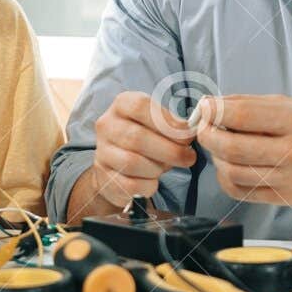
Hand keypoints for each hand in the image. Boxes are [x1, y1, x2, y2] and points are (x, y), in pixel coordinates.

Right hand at [87, 91, 197, 207]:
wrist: (118, 165)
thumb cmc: (146, 139)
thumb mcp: (157, 124)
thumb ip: (172, 125)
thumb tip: (190, 132)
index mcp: (122, 105)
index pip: (141, 106)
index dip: (167, 121)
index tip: (188, 133)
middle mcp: (107, 126)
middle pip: (137, 138)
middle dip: (170, 150)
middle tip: (189, 157)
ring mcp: (102, 152)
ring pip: (132, 163)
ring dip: (158, 168)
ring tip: (167, 167)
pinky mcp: (104, 177)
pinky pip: (130, 185)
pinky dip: (148, 185)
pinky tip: (154, 181)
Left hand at [194, 95, 291, 206]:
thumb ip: (252, 104)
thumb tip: (212, 106)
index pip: (243, 115)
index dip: (215, 110)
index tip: (204, 107)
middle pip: (233, 147)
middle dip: (208, 135)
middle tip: (203, 127)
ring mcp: (289, 180)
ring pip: (233, 172)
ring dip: (215, 157)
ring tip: (218, 146)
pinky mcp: (284, 199)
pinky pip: (241, 191)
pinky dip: (226, 178)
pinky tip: (229, 166)